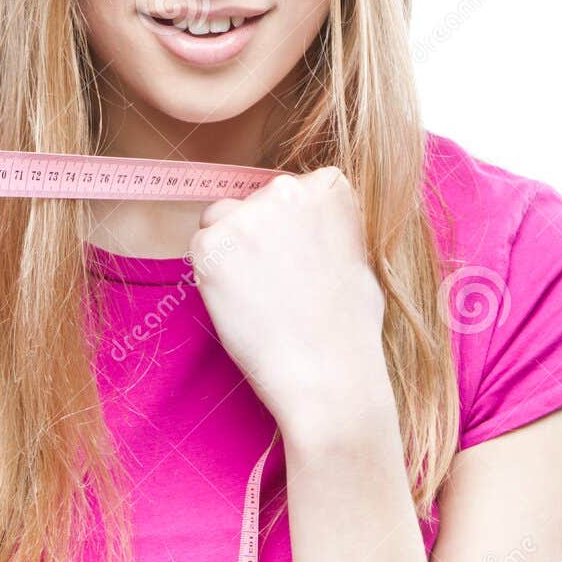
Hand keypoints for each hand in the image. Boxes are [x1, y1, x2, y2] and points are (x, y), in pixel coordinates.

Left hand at [188, 167, 391, 437]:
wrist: (328, 374)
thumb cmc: (349, 327)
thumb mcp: (360, 255)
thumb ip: (330, 225)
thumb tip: (307, 220)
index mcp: (330, 187)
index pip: (292, 191)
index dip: (290, 228)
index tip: (298, 261)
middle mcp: (287, 189)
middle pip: (253, 202)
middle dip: (257, 236)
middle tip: (276, 286)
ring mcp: (247, 214)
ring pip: (221, 220)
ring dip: (230, 250)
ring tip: (260, 296)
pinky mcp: (210, 244)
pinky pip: (200, 248)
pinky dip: (211, 274)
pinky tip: (241, 303)